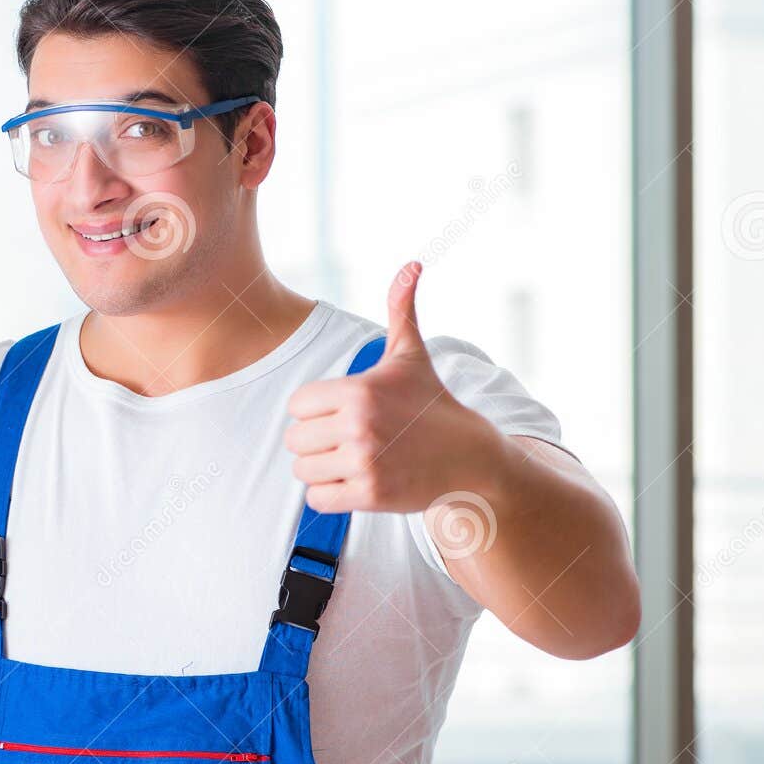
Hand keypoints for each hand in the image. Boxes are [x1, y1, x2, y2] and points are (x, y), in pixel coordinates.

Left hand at [283, 261, 503, 513]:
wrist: (469, 459)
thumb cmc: (431, 404)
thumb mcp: (412, 356)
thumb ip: (401, 309)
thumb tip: (412, 264)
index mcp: (358, 390)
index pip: (296, 405)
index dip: (315, 410)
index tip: (342, 412)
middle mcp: (358, 426)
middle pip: (294, 440)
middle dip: (315, 442)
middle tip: (346, 440)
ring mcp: (364, 462)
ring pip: (303, 470)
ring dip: (321, 469)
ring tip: (352, 460)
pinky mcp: (369, 495)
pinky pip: (316, 499)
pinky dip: (328, 494)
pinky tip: (353, 482)